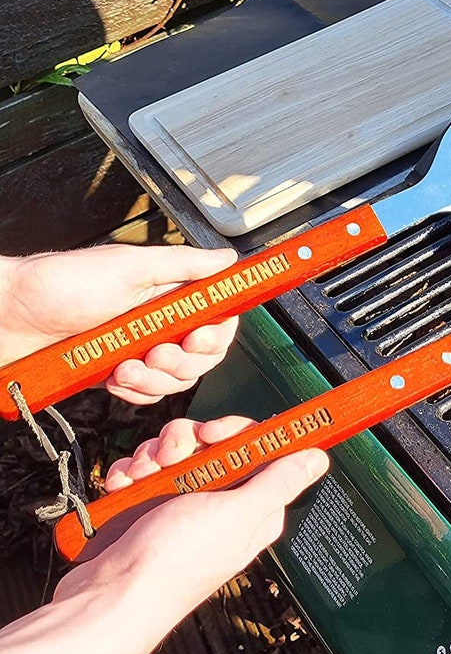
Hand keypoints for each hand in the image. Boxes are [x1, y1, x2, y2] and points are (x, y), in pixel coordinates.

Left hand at [0, 244, 240, 403]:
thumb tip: (226, 260)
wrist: (5, 319)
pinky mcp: (119, 374)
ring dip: (154, 379)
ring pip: (176, 379)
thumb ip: (182, 264)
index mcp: (165, 293)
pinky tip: (114, 379)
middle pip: (202, 356)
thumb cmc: (54, 286)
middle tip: (154, 352)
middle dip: (181, 361)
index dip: (216, 333)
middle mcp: (158, 321)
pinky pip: (148, 394)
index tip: (199, 337)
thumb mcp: (126, 267)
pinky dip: (135, 392)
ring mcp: (139, 350)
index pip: (216, 317)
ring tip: (123, 366)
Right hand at [0, 443, 328, 653]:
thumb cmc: (176, 562)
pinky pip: (143, 469)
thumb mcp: (237, 514)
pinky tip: (124, 487)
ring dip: (153, 457)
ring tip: (143, 479)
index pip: (259, 450)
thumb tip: (318, 458)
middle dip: (185, 443)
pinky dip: (130, 472)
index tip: (213, 434)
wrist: (110, 596)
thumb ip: (278, 482)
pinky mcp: (149, 507)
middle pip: (212, 444)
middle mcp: (222, 504)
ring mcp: (183, 504)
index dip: (236, 433)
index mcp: (254, 507)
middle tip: (172, 459)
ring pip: (174, 452)